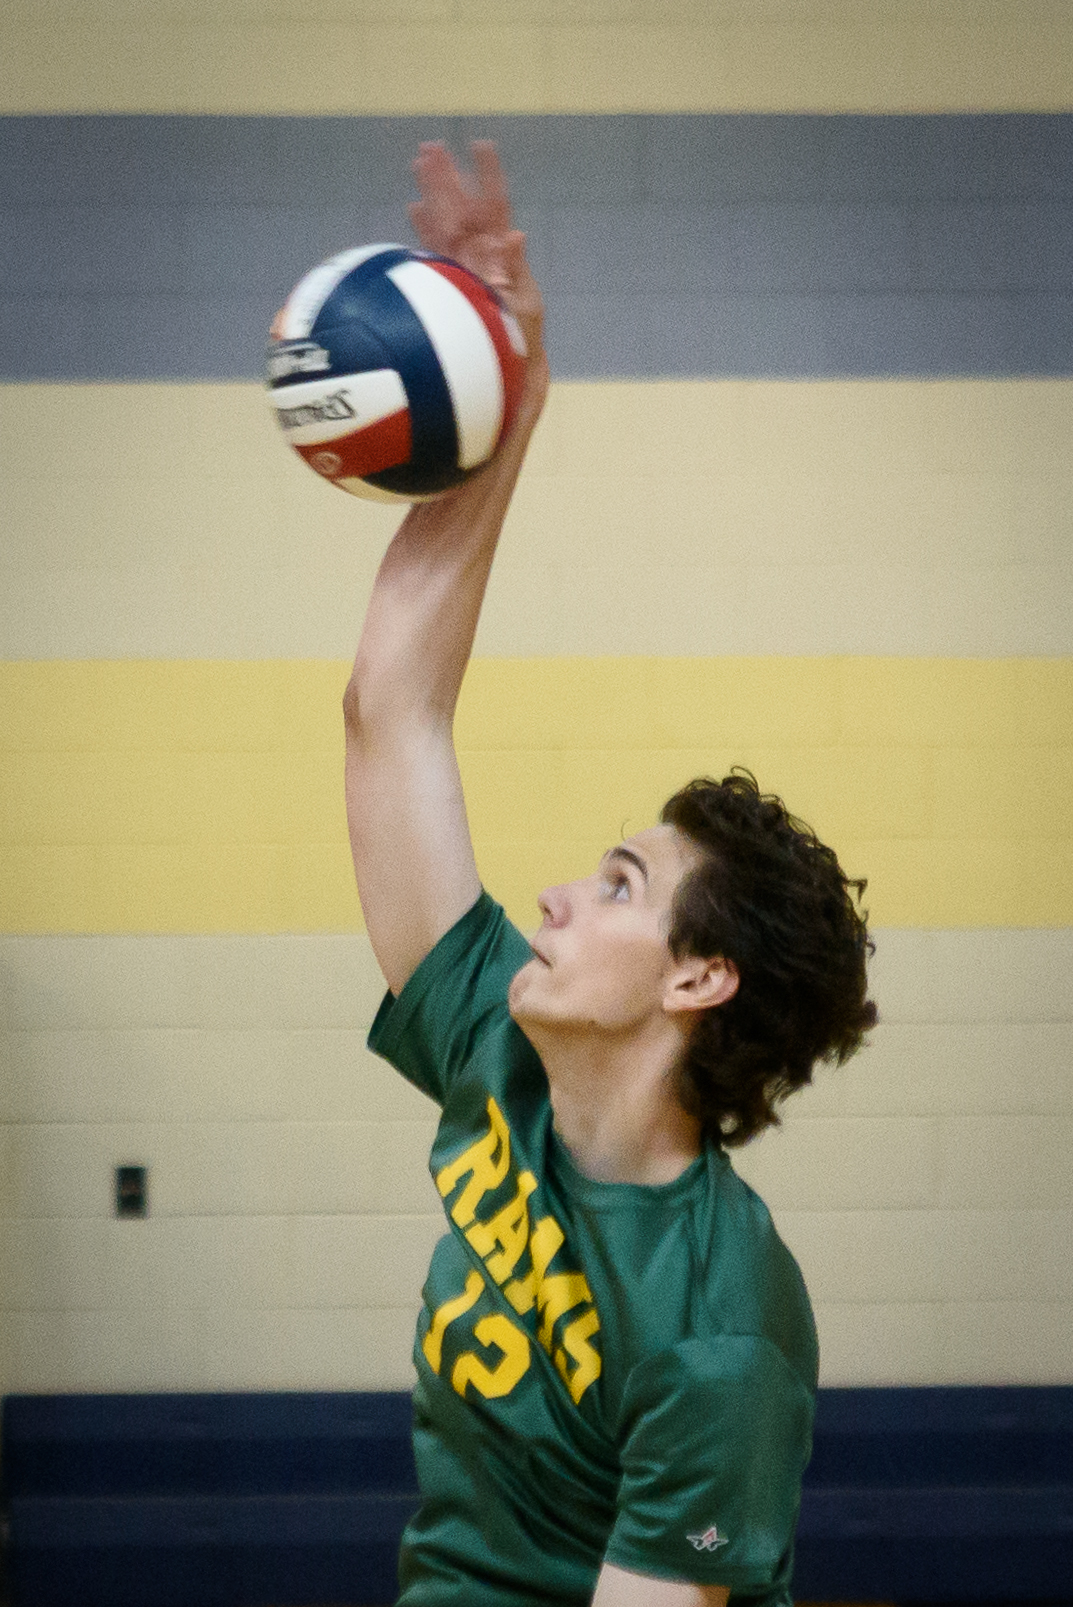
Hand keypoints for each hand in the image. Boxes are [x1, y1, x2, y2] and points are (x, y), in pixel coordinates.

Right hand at [410, 141, 544, 370]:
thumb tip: (515, 236)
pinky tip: (413, 210)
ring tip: (418, 164)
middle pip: (465, 213)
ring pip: (447, 228)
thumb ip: (515, 276)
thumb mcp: (523, 313)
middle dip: (450, 180)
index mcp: (505, 263)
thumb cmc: (520, 355)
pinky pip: (434, 255)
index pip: (497, 213)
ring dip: (433, 197)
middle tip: (431, 147)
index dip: (490, 179)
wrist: (504, 391)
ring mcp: (464, 276)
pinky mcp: (448, 293)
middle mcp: (484, 263)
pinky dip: (424, 233)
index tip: (481, 146)